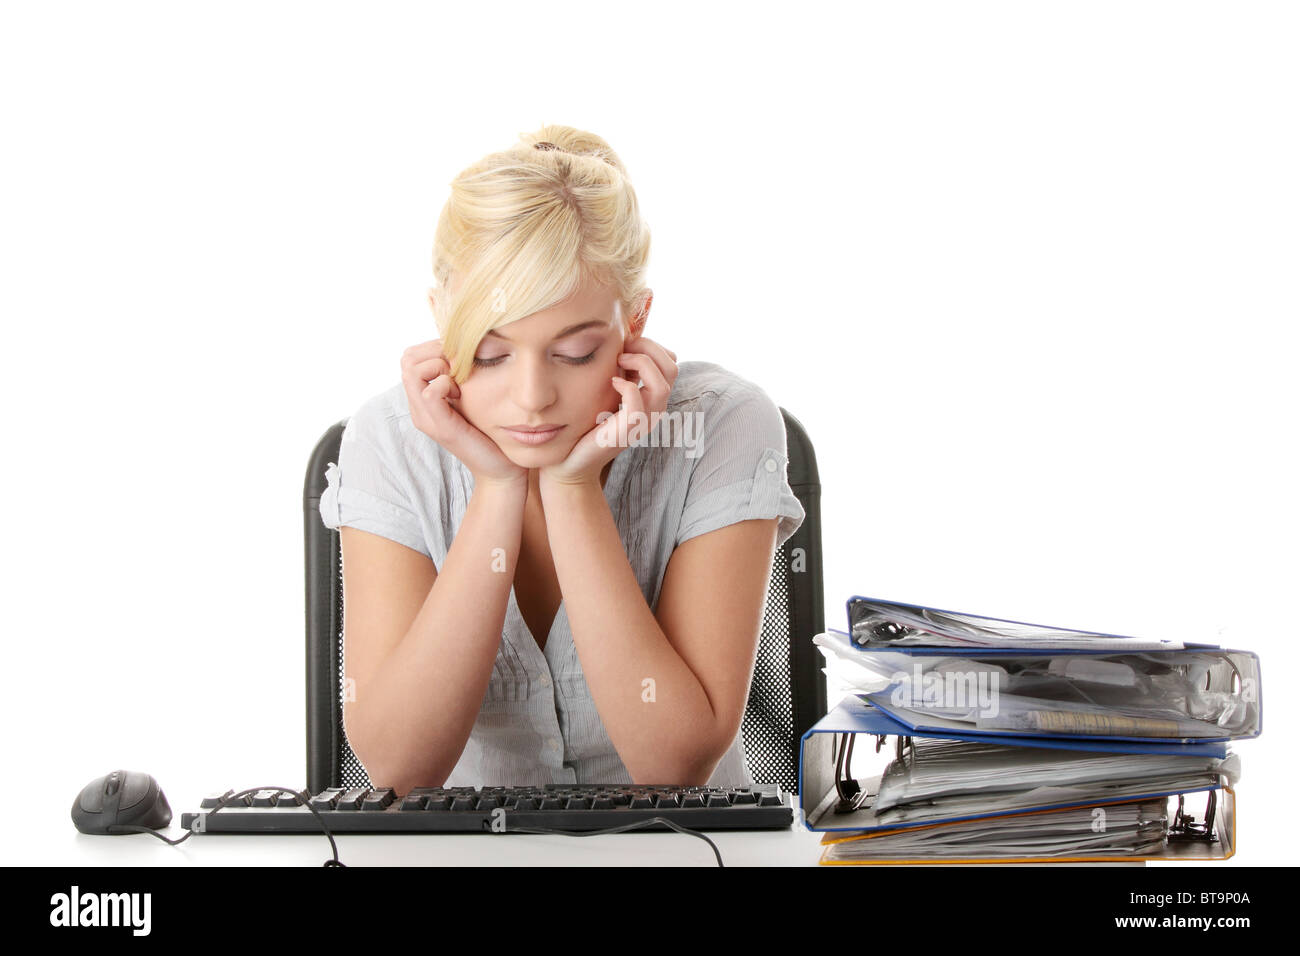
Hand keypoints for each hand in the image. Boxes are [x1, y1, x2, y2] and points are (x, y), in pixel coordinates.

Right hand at [400, 339, 527, 486]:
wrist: (502, 467)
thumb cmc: (491, 429)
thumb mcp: (473, 394)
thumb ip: (462, 374)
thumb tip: (464, 343)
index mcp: (423, 398)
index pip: (411, 356)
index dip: (434, 346)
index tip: (460, 357)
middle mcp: (418, 408)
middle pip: (407, 359)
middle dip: (435, 351)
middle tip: (459, 365)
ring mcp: (426, 418)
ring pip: (412, 371)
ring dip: (439, 365)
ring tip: (460, 380)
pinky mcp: (440, 428)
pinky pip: (429, 393)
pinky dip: (445, 383)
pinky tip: (461, 393)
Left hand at [540, 336, 678, 486]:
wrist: (571, 461)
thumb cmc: (586, 423)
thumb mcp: (608, 391)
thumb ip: (621, 371)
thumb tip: (622, 341)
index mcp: (653, 398)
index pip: (671, 362)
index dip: (651, 345)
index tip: (624, 343)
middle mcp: (655, 410)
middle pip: (672, 367)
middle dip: (647, 348)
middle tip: (621, 348)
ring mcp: (644, 421)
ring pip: (662, 383)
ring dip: (640, 363)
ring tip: (618, 361)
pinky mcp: (628, 430)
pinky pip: (638, 401)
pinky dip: (626, 385)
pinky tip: (611, 382)